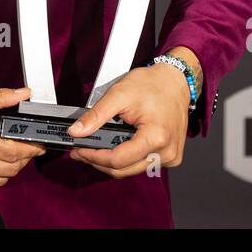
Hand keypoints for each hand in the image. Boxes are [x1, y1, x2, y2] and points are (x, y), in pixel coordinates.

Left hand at [65, 62, 191, 177]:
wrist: (175, 81)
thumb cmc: (152, 84)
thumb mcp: (119, 94)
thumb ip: (96, 115)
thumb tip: (76, 131)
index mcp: (155, 137)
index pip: (117, 160)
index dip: (93, 157)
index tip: (78, 151)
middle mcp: (166, 152)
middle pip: (123, 170)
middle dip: (98, 162)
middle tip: (81, 151)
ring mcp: (170, 156)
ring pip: (132, 170)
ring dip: (112, 162)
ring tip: (96, 148)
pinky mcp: (171, 156)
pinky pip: (143, 164)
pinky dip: (127, 159)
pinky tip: (116, 146)